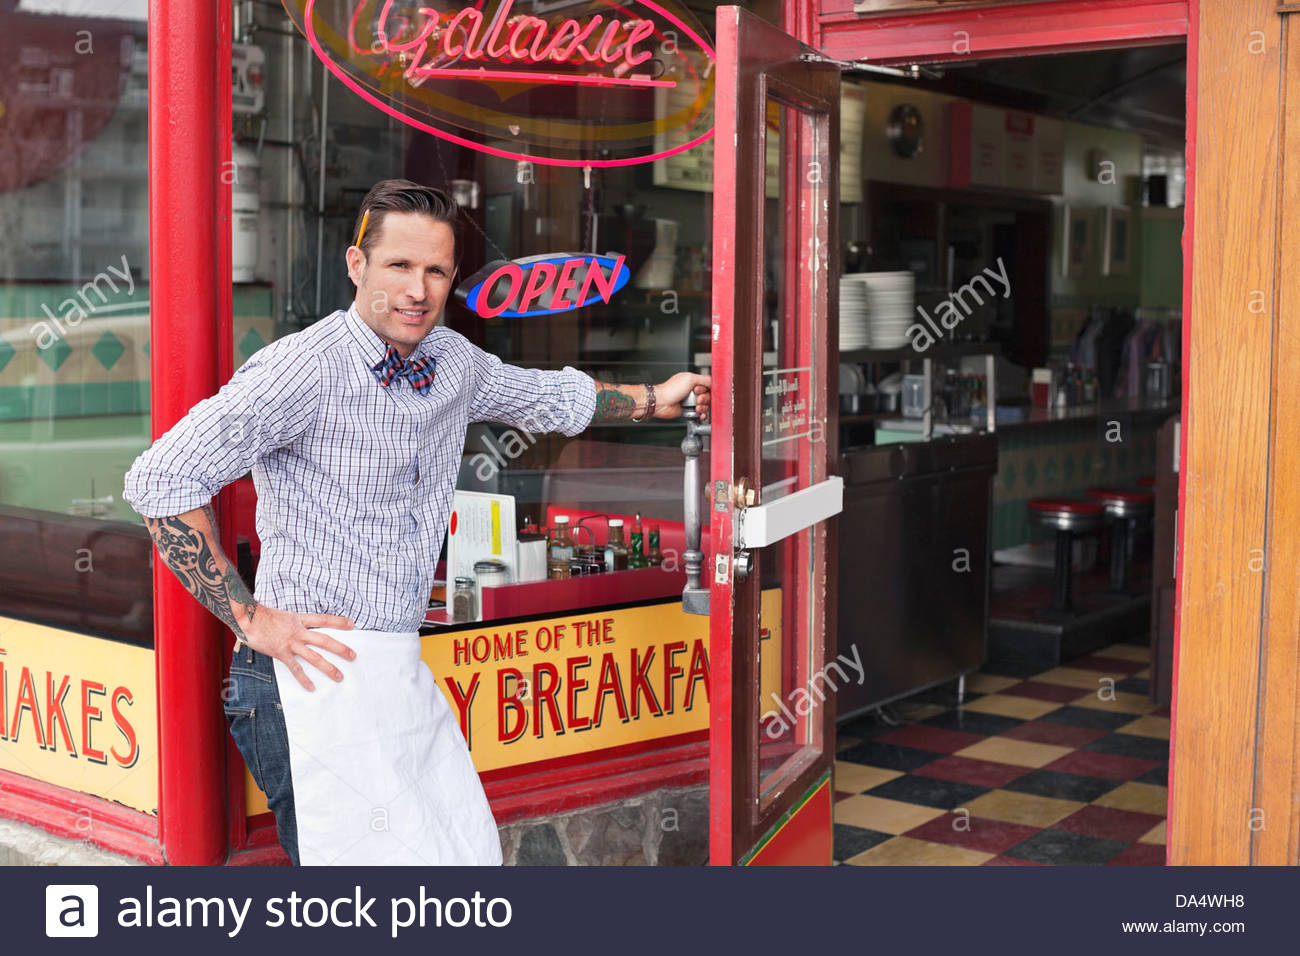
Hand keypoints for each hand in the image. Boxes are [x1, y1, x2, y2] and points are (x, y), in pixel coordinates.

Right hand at [237, 604, 355, 691]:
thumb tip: (299, 625)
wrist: (246, 618)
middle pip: (325, 640)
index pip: (323, 619)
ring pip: (314, 657)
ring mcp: (291, 643)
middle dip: (340, 648)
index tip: (352, 624)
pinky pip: (295, 669)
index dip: (338, 622)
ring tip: (340, 676)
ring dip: (328, 667)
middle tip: (353, 656)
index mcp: (299, 619)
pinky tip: (312, 688)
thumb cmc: (261, 616)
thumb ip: (293, 621)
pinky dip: (303, 679)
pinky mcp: (281, 653)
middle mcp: (298, 631)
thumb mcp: (282, 615)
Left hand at [655, 372, 710, 422]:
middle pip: (708, 395)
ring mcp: (691, 401)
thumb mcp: (690, 379)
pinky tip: (700, 414)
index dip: (707, 388)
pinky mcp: (689, 410)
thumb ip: (704, 379)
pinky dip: (702, 414)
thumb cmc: (671, 390)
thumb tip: (713, 381)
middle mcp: (692, 390)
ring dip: (703, 407)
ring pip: (705, 405)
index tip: (700, 390)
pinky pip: (700, 413)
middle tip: (697, 399)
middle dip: (704, 398)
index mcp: (692, 381)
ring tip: (696, 407)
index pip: (707, 384)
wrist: (661, 403)